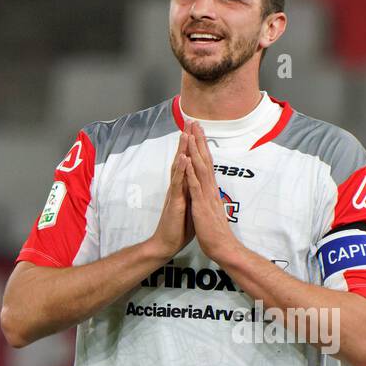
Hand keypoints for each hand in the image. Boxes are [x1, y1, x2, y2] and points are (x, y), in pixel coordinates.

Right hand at [148, 131, 195, 258]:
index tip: (197, 131)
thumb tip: (198, 184)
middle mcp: (178, 186)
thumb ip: (192, 193)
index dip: (192, 147)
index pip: (188, 162)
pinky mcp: (174, 201)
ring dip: (182, 150)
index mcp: (183, 187)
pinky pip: (177, 183)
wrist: (166, 243)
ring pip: (178, 167)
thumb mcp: (189, 206)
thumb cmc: (178, 227)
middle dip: (186, 141)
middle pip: (182, 159)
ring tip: (186, 133)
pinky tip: (184, 159)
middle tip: (190, 122)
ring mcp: (175, 193)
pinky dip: (181, 170)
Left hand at [183, 121, 241, 263]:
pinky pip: (196, 186)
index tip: (198, 131)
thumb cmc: (216, 232)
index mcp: (211, 190)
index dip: (202, 147)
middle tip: (195, 122)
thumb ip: (210, 197)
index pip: (207, 164)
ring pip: (201, 169)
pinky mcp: (202, 205)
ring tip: (190, 134)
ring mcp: (207, 196)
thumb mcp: (212, 210)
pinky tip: (188, 160)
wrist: (223, 248)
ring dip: (195, 151)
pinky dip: (191, 172)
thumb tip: (209, 190)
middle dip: (199, 140)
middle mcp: (210, 189)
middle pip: (205, 160)